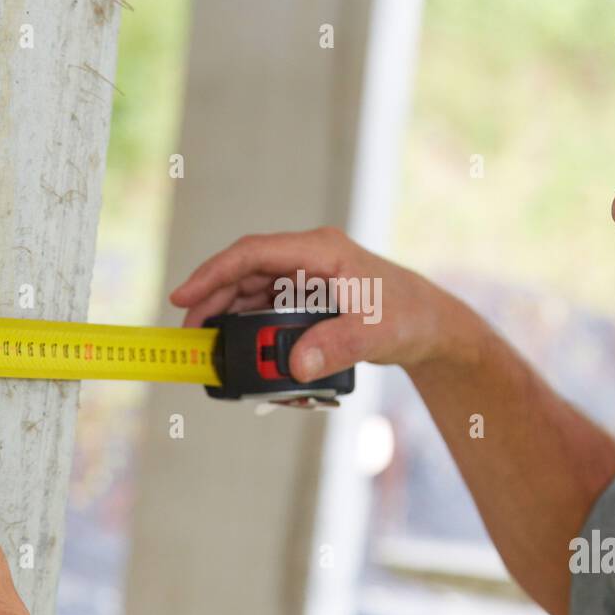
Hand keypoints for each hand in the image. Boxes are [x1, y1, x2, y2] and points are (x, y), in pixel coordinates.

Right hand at [169, 226, 482, 378]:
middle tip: (190, 334)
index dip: (214, 273)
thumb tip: (296, 364)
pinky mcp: (307, 296)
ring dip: (228, 316)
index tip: (184, 296)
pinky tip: (243, 351)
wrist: (430, 324)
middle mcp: (308, 257)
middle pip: (245, 273)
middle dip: (212, 300)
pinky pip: (267, 308)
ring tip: (209, 345)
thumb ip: (336, 346)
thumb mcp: (376, 332)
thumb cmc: (408, 317)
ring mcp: (306, 276)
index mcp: (321, 250)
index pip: (254, 253)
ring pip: (252, 291)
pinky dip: (251, 328)